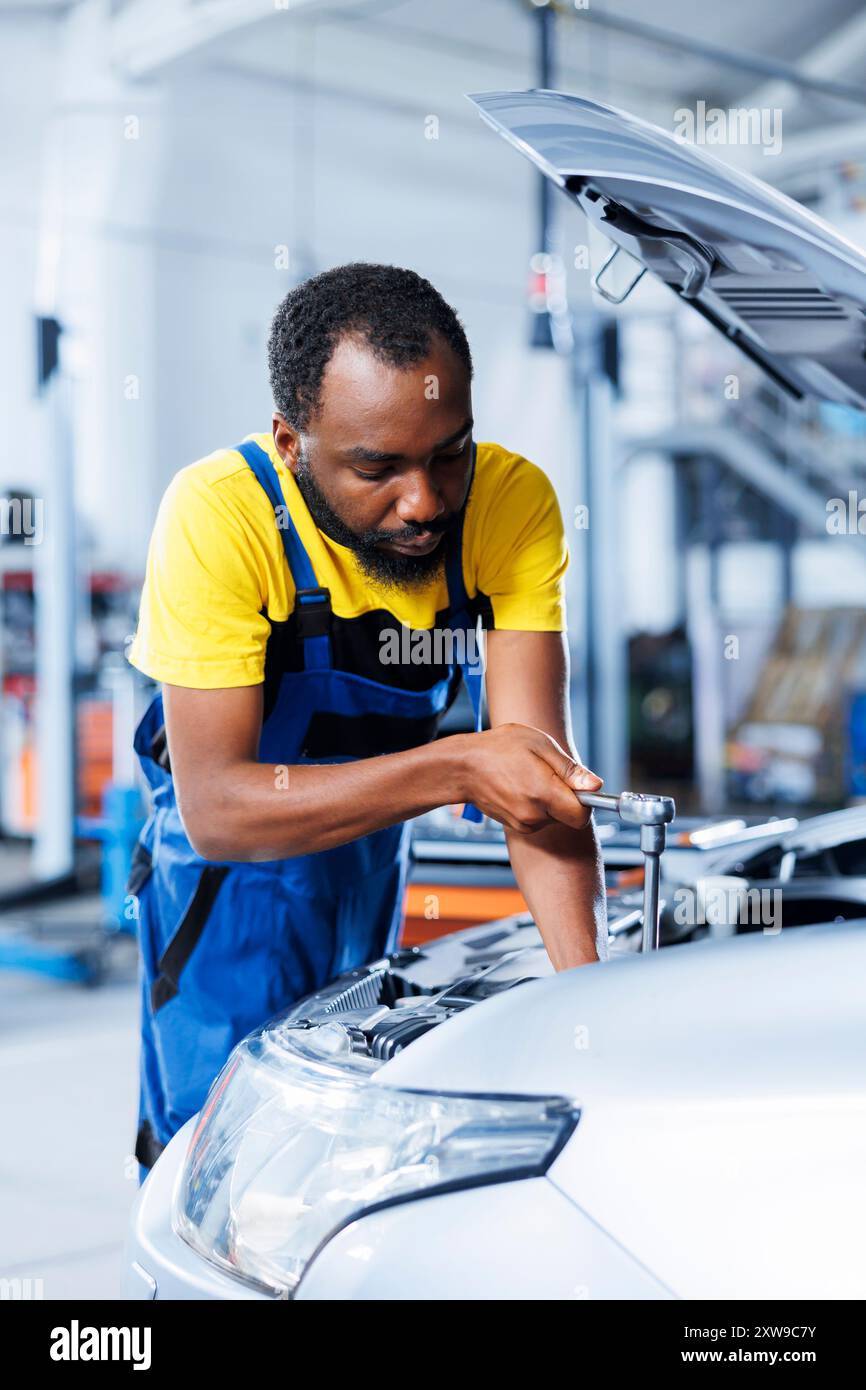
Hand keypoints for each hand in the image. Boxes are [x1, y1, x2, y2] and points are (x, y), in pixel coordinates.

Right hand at [460, 723, 602, 832]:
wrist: (463, 767)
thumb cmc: (500, 748)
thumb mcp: (539, 745)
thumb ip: (570, 769)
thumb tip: (596, 786)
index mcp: (543, 793)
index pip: (582, 815)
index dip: (586, 801)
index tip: (579, 786)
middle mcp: (534, 815)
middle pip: (569, 816)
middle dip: (567, 798)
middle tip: (547, 773)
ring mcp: (523, 824)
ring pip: (554, 818)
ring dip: (550, 801)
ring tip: (529, 777)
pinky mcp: (515, 827)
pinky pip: (539, 820)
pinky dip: (537, 806)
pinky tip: (520, 788)